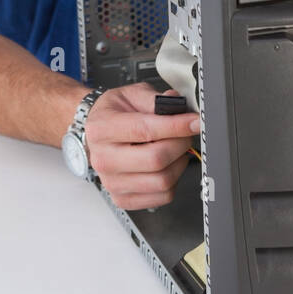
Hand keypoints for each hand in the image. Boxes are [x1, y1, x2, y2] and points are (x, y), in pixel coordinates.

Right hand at [85, 83, 199, 210]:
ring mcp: (111, 182)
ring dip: (179, 163)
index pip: (144, 130)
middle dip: (180, 144)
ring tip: (176, 150)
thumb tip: (179, 106)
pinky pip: (162, 197)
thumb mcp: (132, 95)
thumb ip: (156, 100)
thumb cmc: (114, 113)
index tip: (194, 122)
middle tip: (185, 134)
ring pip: (162, 181)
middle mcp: (103, 158)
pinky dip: (174, 181)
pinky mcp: (122, 198)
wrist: (98, 131)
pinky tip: (167, 166)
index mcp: (102, 129)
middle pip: (155, 159)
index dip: (176, 126)